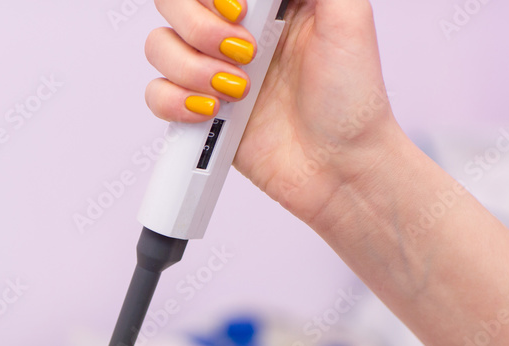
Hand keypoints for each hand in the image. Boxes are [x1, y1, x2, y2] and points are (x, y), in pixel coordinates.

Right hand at [145, 0, 403, 228]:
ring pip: (158, 45)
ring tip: (236, 90)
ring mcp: (211, 72)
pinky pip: (155, 94)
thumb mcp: (348, 18)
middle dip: (199, 28)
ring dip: (190, 67)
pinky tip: (211, 110)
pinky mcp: (198, 112)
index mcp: (267, 3)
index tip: (241, 11)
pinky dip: (174, 101)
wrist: (341, 167)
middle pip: (173, 3)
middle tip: (243, 53)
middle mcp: (233, 32)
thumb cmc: (353, 99)